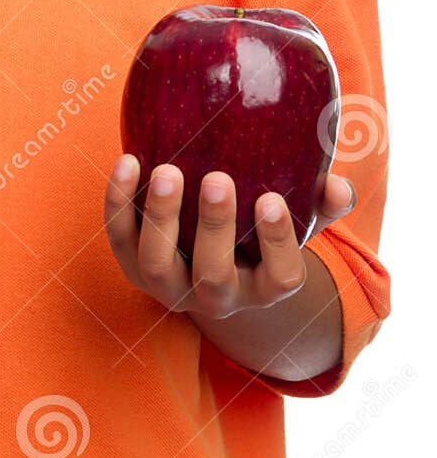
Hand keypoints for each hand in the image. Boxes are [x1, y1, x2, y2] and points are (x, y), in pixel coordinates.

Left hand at [103, 155, 354, 319]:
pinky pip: (120, 238)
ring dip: (160, 218)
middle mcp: (216, 296)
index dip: (277, 243)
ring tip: (167, 171)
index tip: (271, 200)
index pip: (279, 278)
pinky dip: (120, 202)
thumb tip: (337, 187)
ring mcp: (170, 285)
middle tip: (217, 179)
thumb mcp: (299, 222)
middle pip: (213, 277)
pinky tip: (128, 161)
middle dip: (215, 229)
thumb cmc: (262, 231)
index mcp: (263, 286)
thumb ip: (321, 205)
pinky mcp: (132, 265)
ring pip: (157, 265)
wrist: (209, 257)